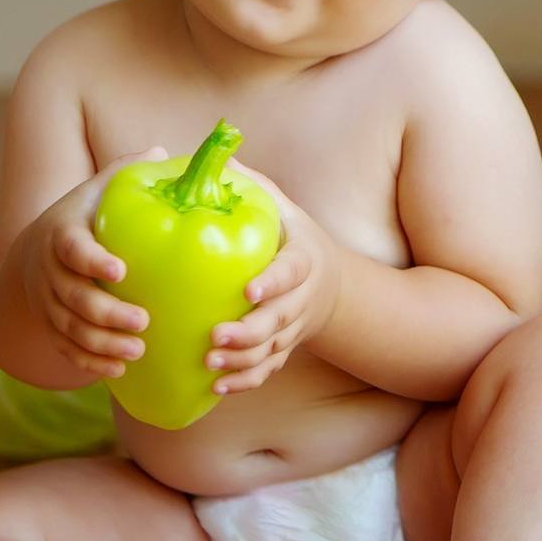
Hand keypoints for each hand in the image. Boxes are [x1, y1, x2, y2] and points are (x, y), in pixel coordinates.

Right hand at [20, 146, 165, 380]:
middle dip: (106, 313)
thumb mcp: (99, 191)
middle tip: (143, 321)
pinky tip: (119, 370)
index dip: (92, 261)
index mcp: (62, 235)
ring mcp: (47, 302)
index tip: (120, 270)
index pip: (72, 249)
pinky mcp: (51, 326)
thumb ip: (126, 173)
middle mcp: (49, 271)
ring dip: (102, 342)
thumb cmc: (85, 217)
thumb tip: (163, 153)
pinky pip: (67, 349)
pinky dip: (91, 362)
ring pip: (70, 328)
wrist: (39, 250)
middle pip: (72, 297)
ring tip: (138, 350)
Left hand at [205, 164, 338, 395]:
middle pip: (280, 319)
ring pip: (273, 350)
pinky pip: (268, 369)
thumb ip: (252, 186)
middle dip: (249, 332)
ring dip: (243, 361)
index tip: (249, 291)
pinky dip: (246, 381)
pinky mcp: (284, 348)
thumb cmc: (292, 239)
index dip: (273, 282)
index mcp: (303, 260)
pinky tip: (217, 387)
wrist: (331, 285)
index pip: (292, 271)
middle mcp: (302, 297)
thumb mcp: (283, 208)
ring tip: (210, 365)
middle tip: (215, 338)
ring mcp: (295, 327)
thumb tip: (215, 153)